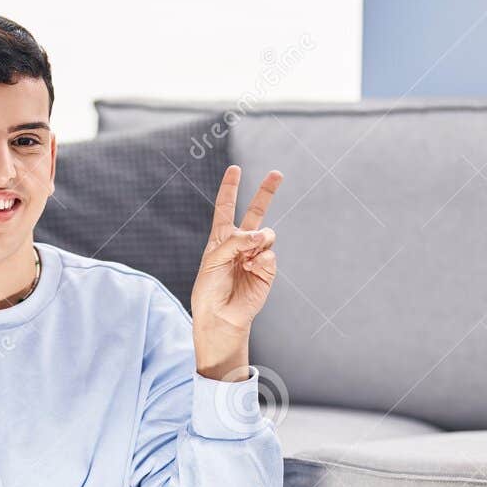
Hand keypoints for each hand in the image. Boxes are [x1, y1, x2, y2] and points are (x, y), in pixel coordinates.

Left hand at [189, 165, 282, 379]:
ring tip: (245, 259)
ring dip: (257, 241)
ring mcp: (255, 256)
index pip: (225, 208)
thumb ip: (235, 241)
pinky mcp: (267, 270)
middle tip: (277, 174)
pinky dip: (260, 259)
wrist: (220, 317)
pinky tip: (251, 269)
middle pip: (255, 212)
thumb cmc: (210, 290)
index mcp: (221, 239)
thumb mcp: (213, 260)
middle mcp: (240, 244)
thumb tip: (263, 234)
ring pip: (266, 234)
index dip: (230, 188)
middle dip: (266, 192)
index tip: (235, 169)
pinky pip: (269, 253)